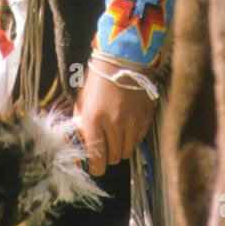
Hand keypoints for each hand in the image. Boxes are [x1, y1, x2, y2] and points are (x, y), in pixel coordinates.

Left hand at [72, 59, 155, 177]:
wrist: (122, 58)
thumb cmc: (97, 78)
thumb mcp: (82, 100)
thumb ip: (80, 123)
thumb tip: (78, 142)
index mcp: (94, 119)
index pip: (97, 158)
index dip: (95, 167)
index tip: (95, 166)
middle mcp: (115, 123)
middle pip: (113, 158)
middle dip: (107, 156)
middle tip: (104, 147)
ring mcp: (133, 121)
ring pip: (127, 151)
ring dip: (120, 148)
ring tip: (115, 135)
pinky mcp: (145, 117)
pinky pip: (139, 140)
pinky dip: (132, 138)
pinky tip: (126, 127)